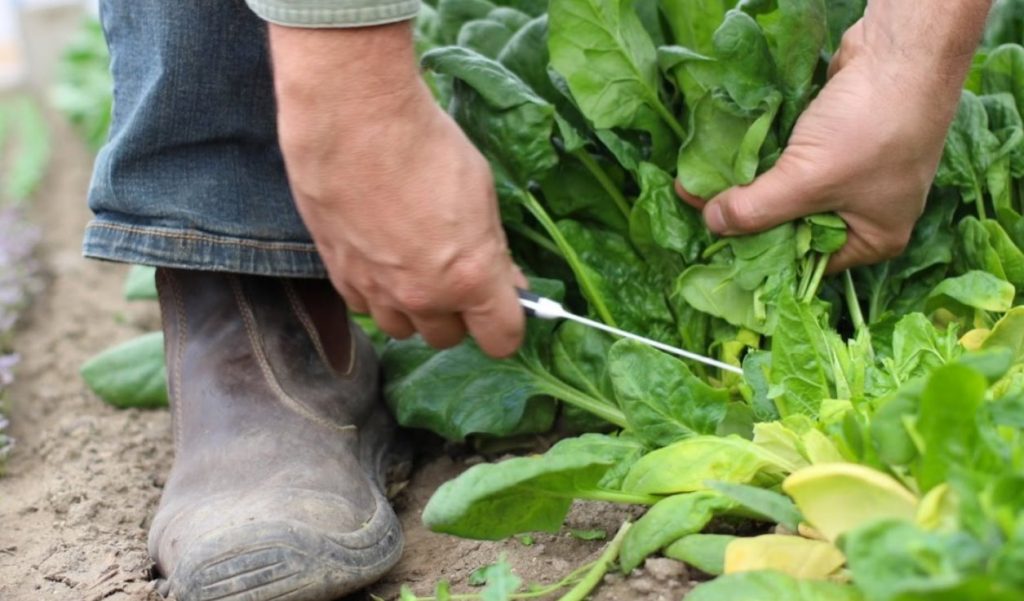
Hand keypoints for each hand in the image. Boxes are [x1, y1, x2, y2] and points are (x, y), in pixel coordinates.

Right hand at [270, 23, 526, 357]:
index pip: (501, 339)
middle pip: (448, 338)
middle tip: (457, 276)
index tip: (504, 308)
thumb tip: (504, 279)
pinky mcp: (340, 274)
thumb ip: (491, 249)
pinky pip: (364, 306)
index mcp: (470, 279)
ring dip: (414, 309)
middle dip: (458, 314)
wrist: (354, 120)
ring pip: (402, 328)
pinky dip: (375, 292)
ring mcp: (377, 290)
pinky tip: (380, 258)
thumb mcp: (482, 194)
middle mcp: (423, 296)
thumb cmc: (426, 146)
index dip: (506, 325)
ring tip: (414, 268)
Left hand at [677, 16, 978, 272]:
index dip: (760, 254)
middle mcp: (865, 212)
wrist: (903, 53)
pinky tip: (728, 157)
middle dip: (750, 216)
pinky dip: (765, 159)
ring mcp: (855, 175)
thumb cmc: (870, 128)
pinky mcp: (840, 141)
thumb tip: (711, 223)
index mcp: (873, 239)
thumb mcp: (807, 180)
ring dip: (752, 186)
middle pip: (794, 226)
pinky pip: (794, 161)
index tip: (715, 246)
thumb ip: (756, 209)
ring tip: (703, 186)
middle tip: (702, 211)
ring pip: (790, 191)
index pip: (805, 262)